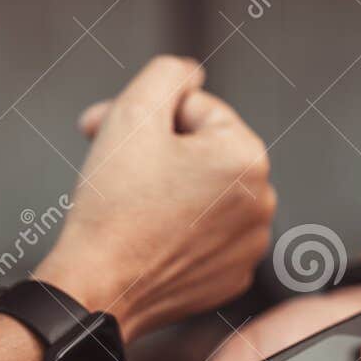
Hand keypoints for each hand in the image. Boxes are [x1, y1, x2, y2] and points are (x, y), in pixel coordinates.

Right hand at [35, 56, 274, 339]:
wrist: (99, 286)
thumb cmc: (114, 209)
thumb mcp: (133, 112)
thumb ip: (168, 73)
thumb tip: (190, 74)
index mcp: (246, 157)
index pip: (197, 110)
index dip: (149, 117)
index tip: (114, 132)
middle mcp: (261, 201)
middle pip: (204, 152)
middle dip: (159, 149)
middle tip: (116, 164)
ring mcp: (249, 245)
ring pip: (205, 193)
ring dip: (171, 187)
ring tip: (132, 203)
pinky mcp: (231, 276)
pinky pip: (206, 234)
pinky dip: (180, 228)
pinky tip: (147, 234)